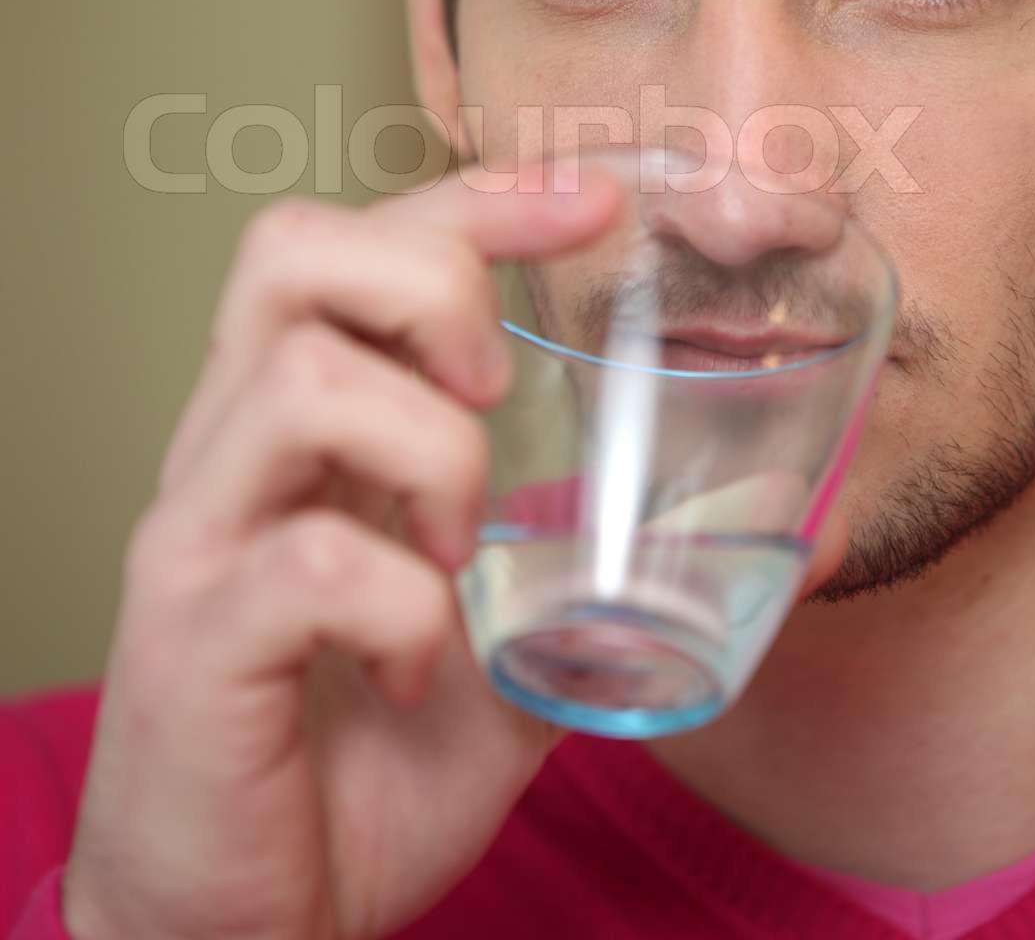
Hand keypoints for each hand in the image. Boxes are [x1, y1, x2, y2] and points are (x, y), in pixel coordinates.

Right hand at [63, 161, 621, 939]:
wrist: (243, 919)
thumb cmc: (370, 755)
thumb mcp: (522, 637)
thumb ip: (629, 565)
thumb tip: (808, 519)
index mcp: (300, 421)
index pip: (359, 242)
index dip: (475, 197)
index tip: (595, 198)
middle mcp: (231, 448)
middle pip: (292, 253)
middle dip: (431, 283)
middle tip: (492, 390)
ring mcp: (201, 535)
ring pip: (303, 382)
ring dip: (431, 454)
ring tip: (459, 550)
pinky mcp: (195, 639)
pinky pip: (309, 563)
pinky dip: (404, 609)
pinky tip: (418, 668)